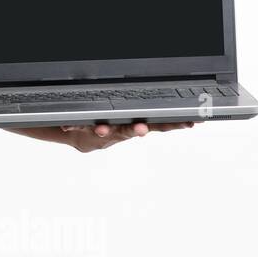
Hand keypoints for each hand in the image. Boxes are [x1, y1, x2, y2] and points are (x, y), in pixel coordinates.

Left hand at [61, 120, 195, 152]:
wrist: (85, 139)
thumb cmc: (115, 127)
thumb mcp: (138, 122)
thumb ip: (159, 121)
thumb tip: (191, 117)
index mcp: (137, 124)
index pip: (158, 125)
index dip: (172, 126)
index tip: (187, 124)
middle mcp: (121, 130)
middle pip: (131, 130)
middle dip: (136, 129)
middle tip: (142, 129)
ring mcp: (103, 131)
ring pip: (104, 130)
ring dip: (103, 130)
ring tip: (101, 129)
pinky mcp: (84, 130)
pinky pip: (77, 126)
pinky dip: (72, 125)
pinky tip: (66, 125)